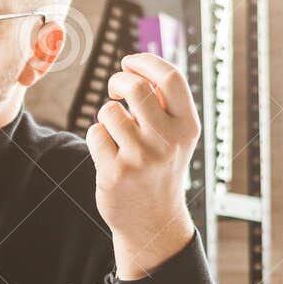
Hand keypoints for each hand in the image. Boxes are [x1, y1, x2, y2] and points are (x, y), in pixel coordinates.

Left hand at [86, 52, 199, 279]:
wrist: (153, 222)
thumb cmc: (160, 168)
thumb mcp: (175, 137)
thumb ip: (164, 103)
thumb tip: (139, 65)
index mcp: (188, 127)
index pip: (171, 78)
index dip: (146, 61)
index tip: (130, 62)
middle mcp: (168, 141)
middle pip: (135, 87)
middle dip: (118, 81)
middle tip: (115, 89)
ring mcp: (142, 158)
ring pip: (109, 111)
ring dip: (106, 115)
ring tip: (116, 131)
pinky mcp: (116, 172)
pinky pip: (95, 134)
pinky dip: (97, 138)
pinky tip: (108, 153)